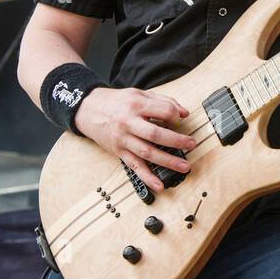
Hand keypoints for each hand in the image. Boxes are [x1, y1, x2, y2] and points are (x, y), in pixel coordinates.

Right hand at [74, 87, 195, 191]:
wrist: (87, 109)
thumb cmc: (116, 101)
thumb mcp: (138, 93)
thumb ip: (163, 101)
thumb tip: (184, 113)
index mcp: (136, 105)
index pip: (163, 111)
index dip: (175, 116)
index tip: (180, 120)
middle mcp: (129, 123)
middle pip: (156, 134)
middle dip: (177, 141)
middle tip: (192, 144)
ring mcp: (123, 139)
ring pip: (148, 152)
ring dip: (168, 161)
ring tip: (184, 166)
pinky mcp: (119, 151)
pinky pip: (135, 166)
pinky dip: (147, 177)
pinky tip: (159, 185)